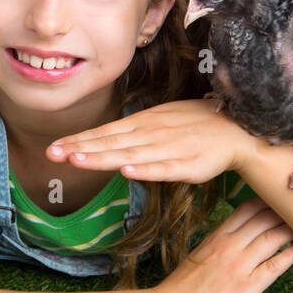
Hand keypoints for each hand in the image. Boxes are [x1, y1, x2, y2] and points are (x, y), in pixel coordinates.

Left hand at [47, 99, 255, 184]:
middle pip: (111, 143)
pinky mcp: (190, 165)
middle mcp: (152, 134)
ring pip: (131, 155)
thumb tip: (100, 141)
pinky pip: (165, 168)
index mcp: (143, 123)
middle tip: (53, 154)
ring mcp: (170, 148)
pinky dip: (146, 170)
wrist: (239, 129)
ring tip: (78, 161)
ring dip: (104, 158)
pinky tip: (127, 172)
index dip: (79, 140)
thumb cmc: (195, 124)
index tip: (54, 147)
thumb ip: (131, 132)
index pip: (104, 133)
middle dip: (81, 149)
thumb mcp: (159, 120)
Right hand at [157, 197, 292, 292]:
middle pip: (264, 219)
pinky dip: (291, 255)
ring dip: (291, 230)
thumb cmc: (184, 286)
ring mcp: (239, 266)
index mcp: (217, 236)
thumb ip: (221, 242)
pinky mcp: (248, 288)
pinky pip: (275, 266)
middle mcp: (229, 246)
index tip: (280, 199)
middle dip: (284, 212)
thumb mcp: (200, 254)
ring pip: (273, 238)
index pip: (246, 208)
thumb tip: (243, 234)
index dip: (267, 201)